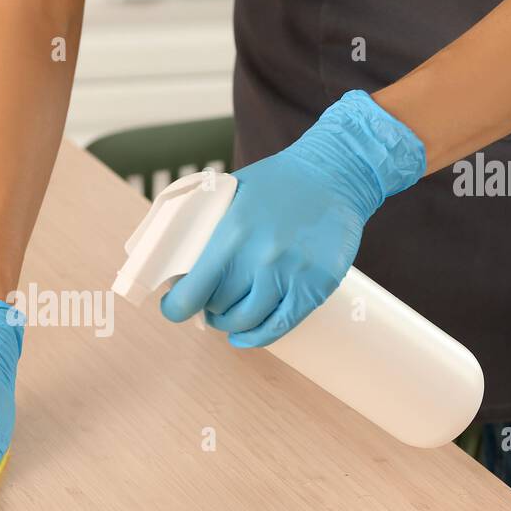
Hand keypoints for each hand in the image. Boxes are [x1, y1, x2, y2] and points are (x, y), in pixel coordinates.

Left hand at [160, 90, 424, 346]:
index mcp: (232, 234)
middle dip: (207, 309)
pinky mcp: (317, 286)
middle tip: (207, 301)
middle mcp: (261, 258)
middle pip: (219, 308)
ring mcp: (292, 274)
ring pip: (247, 321)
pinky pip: (280, 325)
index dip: (176, 307)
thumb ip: (208, 229)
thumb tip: (178, 266)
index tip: (174, 306)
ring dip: (230, 324)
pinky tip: (245, 336)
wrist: (336, 173)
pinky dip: (258, 337)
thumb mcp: (231, 194)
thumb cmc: (278, 181)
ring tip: (226, 316)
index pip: (192, 293)